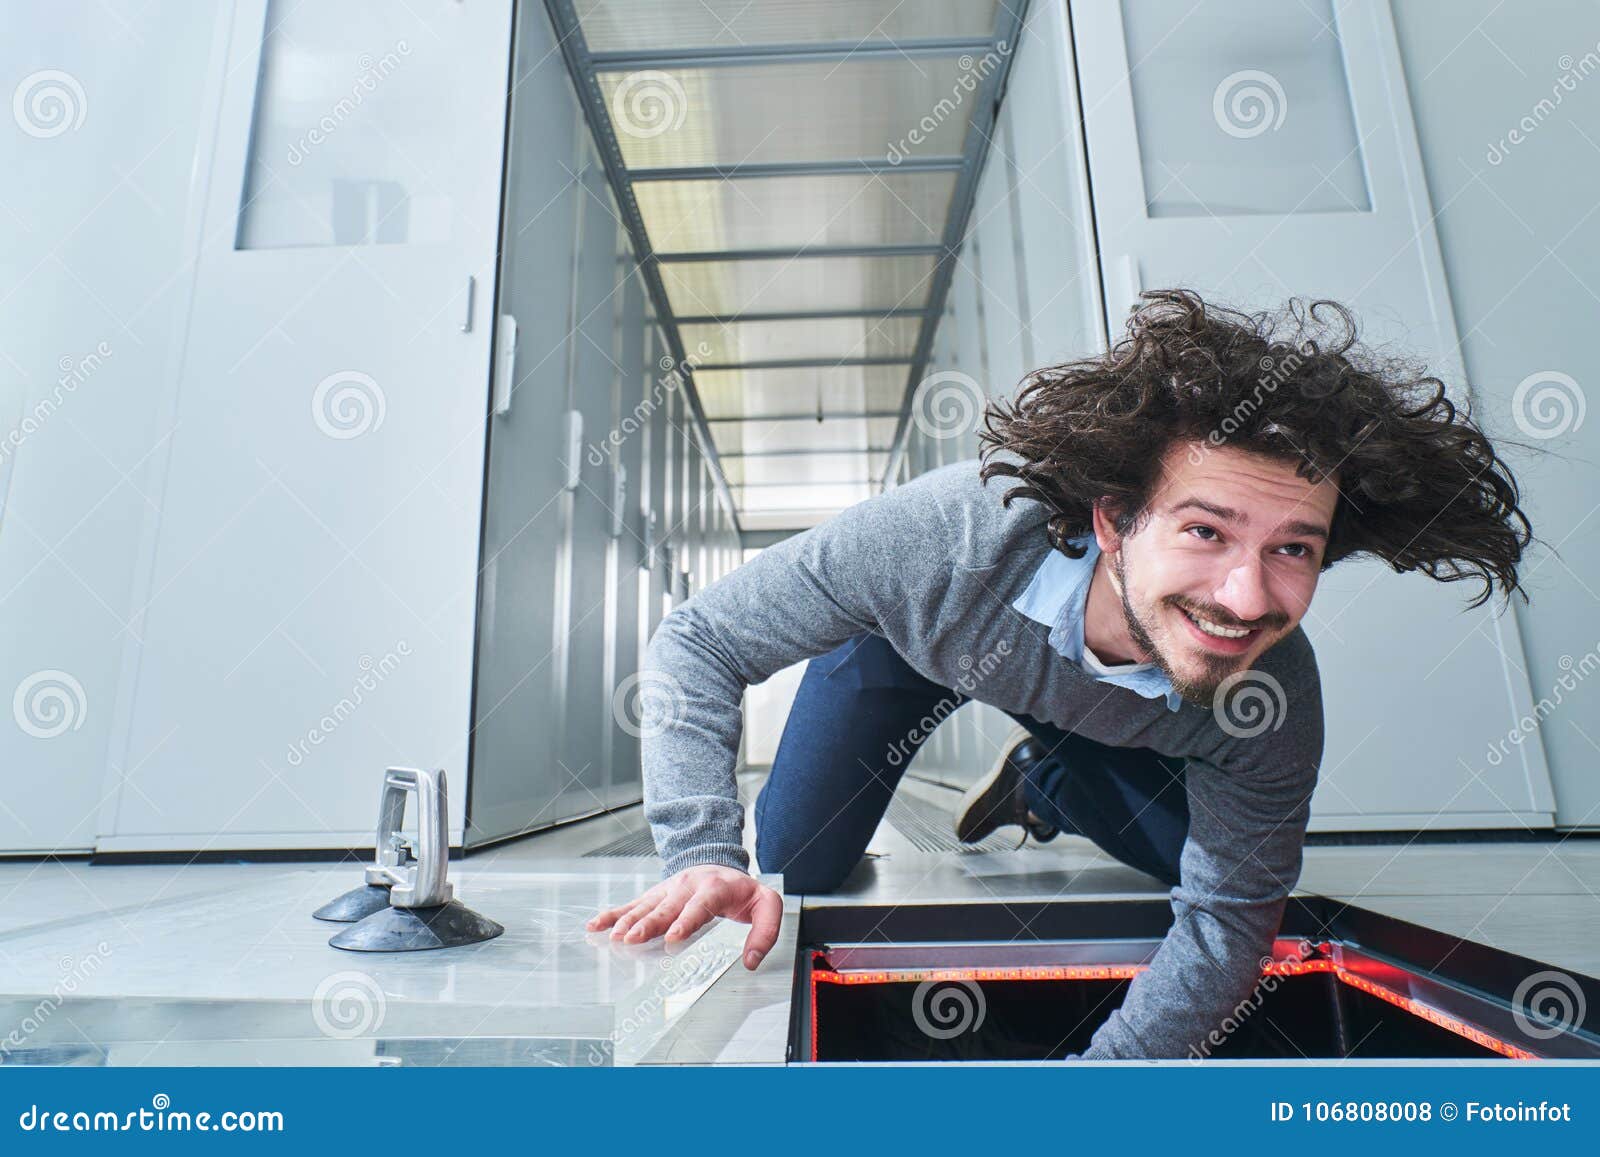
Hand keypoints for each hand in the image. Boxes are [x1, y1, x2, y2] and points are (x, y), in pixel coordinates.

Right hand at [585, 864, 782, 968]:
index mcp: (716, 888)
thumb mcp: (766, 906)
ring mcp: (669, 890)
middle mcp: (688, 886)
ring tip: (614, 937)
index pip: (700, 905)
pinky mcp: (656, 896)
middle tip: (633, 939)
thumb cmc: (743, 891)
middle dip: (649, 924)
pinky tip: (596, 925)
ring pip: (646, 906)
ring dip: (628, 921)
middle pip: (667, 906)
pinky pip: (632, 905)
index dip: (686, 920)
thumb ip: (765, 932)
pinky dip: (613, 914)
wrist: (720, 863)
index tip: (673, 937)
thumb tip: (751, 961)